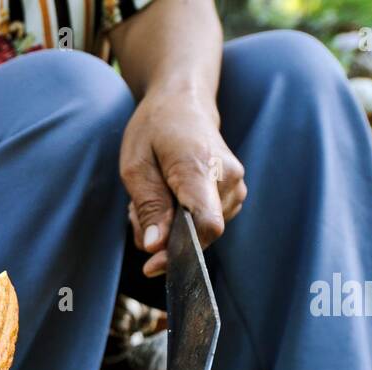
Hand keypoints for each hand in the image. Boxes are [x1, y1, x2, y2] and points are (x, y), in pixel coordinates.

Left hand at [119, 89, 245, 277]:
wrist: (184, 102)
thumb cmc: (155, 129)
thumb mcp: (136, 165)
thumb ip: (148, 207)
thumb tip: (156, 248)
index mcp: (202, 166)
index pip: (206, 224)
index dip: (180, 253)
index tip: (152, 264)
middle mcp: (229, 179)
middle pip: (199, 234)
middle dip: (162, 236)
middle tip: (136, 209)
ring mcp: (235, 188)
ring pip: (199, 233)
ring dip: (168, 227)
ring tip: (152, 196)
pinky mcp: (233, 196)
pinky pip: (203, 224)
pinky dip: (179, 221)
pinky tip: (166, 198)